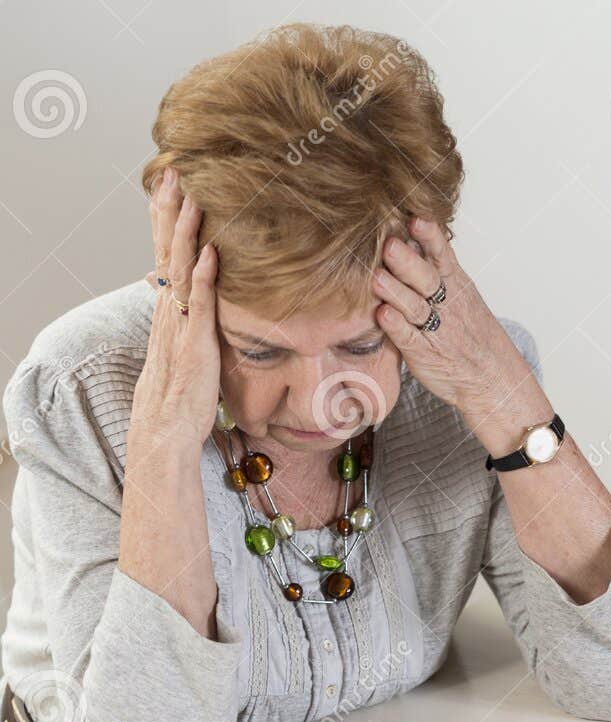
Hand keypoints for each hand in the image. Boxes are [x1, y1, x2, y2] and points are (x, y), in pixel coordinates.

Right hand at [129, 167, 220, 462]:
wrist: (166, 426)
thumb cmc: (182, 392)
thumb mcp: (187, 347)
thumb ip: (192, 321)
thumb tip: (199, 301)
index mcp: (169, 308)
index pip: (164, 252)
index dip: (166, 218)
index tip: (170, 185)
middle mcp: (170, 309)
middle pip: (166, 248)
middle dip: (170, 209)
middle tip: (175, 170)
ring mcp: (180, 322)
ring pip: (180, 266)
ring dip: (186, 229)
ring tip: (192, 194)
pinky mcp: (195, 340)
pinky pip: (199, 302)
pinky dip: (204, 274)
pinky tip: (210, 250)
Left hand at [372, 218, 539, 444]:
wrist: (492, 378)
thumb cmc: (470, 333)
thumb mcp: (462, 294)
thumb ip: (435, 267)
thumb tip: (407, 232)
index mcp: (455, 285)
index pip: (442, 255)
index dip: (430, 237)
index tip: (416, 218)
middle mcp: (446, 304)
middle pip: (426, 278)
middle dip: (408, 261)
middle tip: (390, 245)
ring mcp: (435, 329)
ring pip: (414, 307)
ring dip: (396, 292)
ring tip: (377, 278)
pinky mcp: (422, 353)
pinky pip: (409, 338)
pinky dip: (396, 327)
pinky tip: (382, 316)